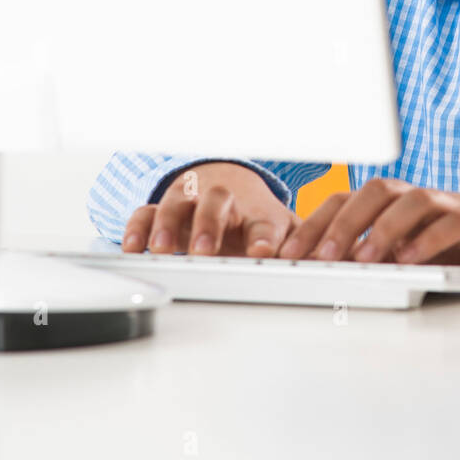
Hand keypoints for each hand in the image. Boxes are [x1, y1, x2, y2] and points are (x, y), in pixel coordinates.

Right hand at [121, 162, 298, 257]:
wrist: (231, 184)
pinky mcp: (165, 208)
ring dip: (171, 225)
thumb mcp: (283, 234)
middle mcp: (225, 203)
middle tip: (207, 252)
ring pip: (180, 203)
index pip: (264, 222)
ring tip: (165, 249)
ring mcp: (193, 203)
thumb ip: (301, 253)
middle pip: (218, 202)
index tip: (263, 251)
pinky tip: (134, 247)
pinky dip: (138, 227)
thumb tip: (325, 275)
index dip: (263, 237)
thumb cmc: (257, 219)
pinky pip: (148, 211)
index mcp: (258, 212)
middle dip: (211, 226)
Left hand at [275, 176, 459, 275]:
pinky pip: (448, 222)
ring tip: (361, 260)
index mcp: (392, 203)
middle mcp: (414, 197)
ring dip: (380, 229)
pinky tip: (410, 259)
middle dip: (339, 224)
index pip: (344, 202)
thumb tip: (327, 279)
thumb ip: (377, 257)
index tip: (286, 255)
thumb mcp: (410, 248)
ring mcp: (445, 204)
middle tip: (316, 259)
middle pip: (370, 194)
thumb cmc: (458, 239)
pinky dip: (426, 238)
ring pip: (407, 201)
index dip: (313, 224)